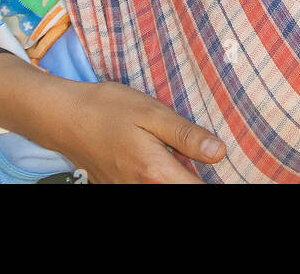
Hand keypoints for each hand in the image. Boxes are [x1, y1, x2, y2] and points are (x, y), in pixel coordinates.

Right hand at [0, 56, 225, 184]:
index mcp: (156, 172)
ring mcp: (127, 191)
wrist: (63, 116)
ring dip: (181, 178)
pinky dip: (162, 178)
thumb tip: (220, 153)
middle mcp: (142, 189)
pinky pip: (146, 189)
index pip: (198, 191)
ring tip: (196, 160)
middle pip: (181, 192)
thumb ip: (185, 135)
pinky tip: (168, 160)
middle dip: (200, 180)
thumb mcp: (151, 112)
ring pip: (165, 192)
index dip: (219, 182)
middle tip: (216, 160)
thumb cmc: (107, 108)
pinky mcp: (117, 187)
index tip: (236, 170)